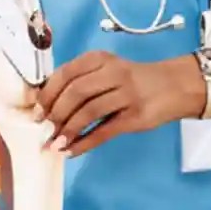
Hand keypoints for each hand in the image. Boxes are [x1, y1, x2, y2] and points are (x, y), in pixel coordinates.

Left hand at [34, 50, 195, 156]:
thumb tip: (47, 104)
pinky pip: (104, 131)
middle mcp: (113, 72)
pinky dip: (84, 143)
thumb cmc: (133, 79)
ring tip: (55, 143)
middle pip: (76, 92)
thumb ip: (81, 80)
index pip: (66, 73)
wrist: (174, 85)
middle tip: (44, 128)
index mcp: (100, 58)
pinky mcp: (135, 116)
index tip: (36, 110)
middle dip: (55, 113)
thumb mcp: (106, 70)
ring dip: (68, 130)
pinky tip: (72, 151)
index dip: (48, 93)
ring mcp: (126, 94)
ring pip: (89, 112)